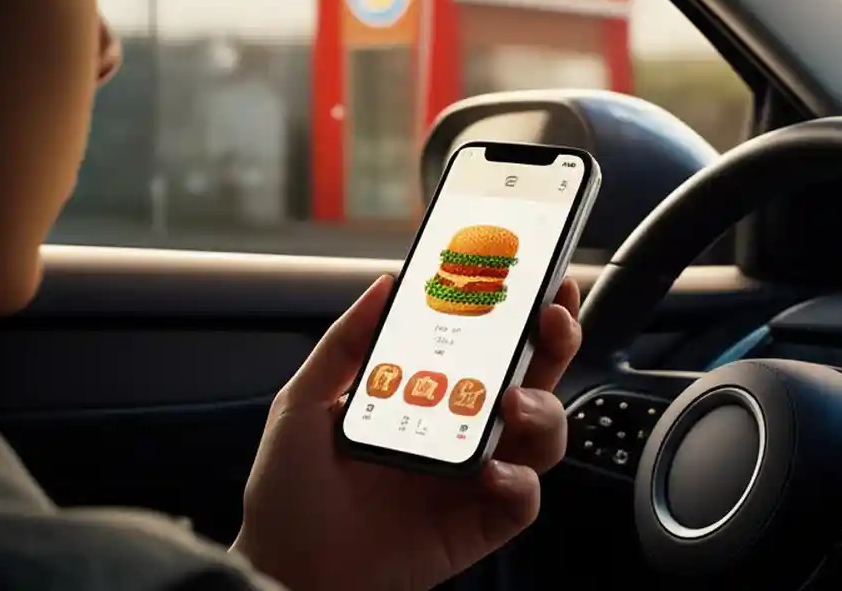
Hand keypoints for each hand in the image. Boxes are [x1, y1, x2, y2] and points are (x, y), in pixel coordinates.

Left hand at [234, 275, 582, 590]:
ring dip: (543, 411)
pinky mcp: (478, 526)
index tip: (537, 280)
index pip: (488, 347)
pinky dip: (521, 482)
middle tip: (549, 319)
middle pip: (531, 381)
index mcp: (427, 398)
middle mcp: (459, 433)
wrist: (286, 570)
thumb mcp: (303, 404)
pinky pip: (523, 500)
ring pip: (542, 436)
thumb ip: (344, 343)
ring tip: (513, 402)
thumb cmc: (289, 494)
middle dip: (555, 344)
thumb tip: (385, 285)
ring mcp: (472, 479)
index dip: (520, 315)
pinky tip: (493, 472)